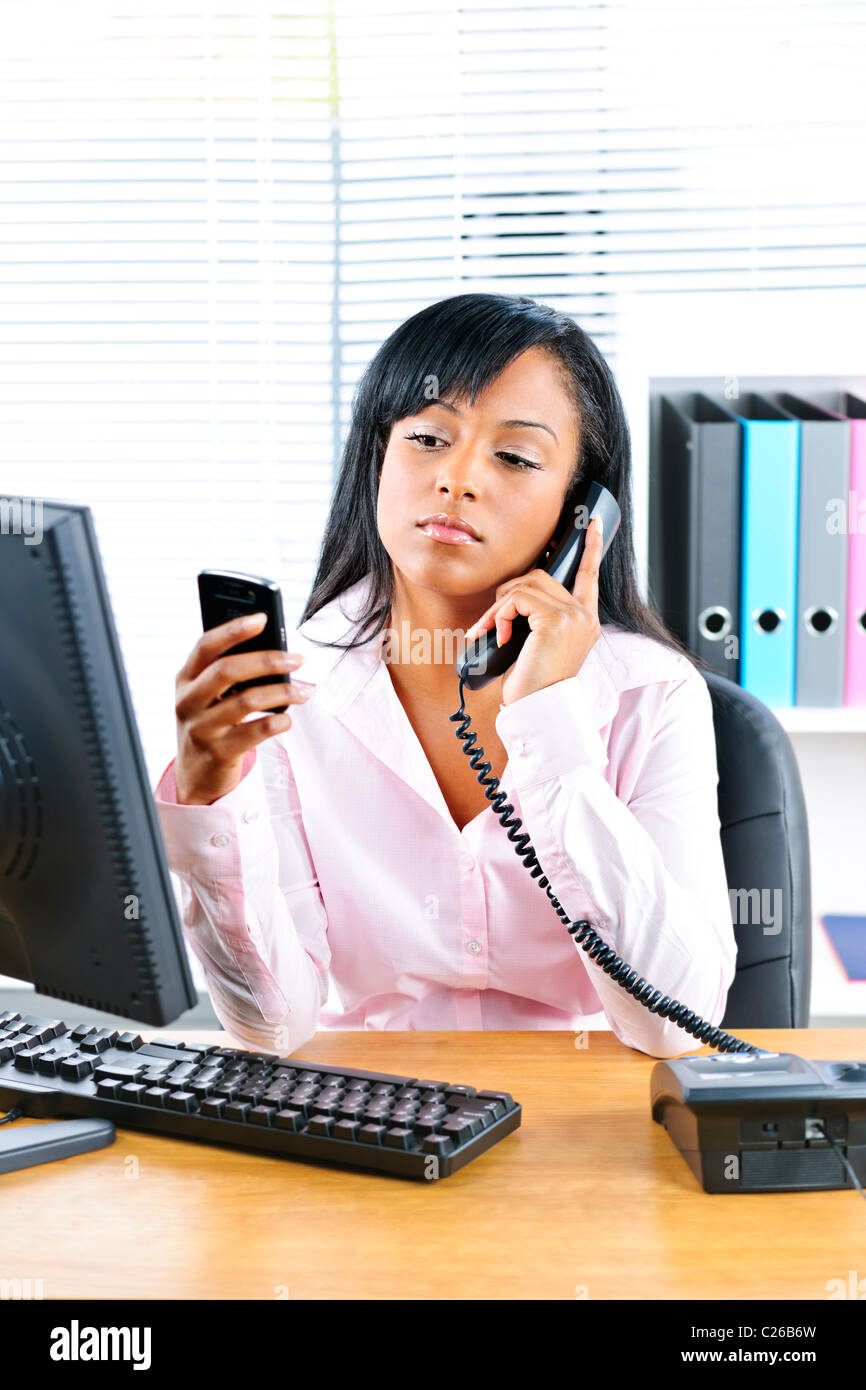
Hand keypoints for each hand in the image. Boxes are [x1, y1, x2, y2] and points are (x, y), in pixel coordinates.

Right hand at [173, 612, 310, 804]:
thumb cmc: (210, 723)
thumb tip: (273, 650)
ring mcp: (200, 728)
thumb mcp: (207, 695)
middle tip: (298, 660)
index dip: (233, 630)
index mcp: (185, 679)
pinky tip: (288, 720)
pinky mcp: (217, 752)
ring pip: (246, 701)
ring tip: (303, 691)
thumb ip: (228, 673)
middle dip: (268, 661)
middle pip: (227, 670)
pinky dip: (277, 723)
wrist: (195, 775)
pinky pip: (254, 733)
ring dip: (281, 692)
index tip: (263, 618)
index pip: (206, 646)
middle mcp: (188, 701)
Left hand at [464, 516, 603, 706]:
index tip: (594, 526)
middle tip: (491, 623)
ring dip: (497, 608)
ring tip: (490, 633)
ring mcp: (573, 616)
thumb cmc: (533, 684)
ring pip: (524, 587)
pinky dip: (498, 615)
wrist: (538, 710)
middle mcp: (585, 616)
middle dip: (508, 596)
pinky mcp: (556, 620)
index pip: (590, 576)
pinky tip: (496, 638)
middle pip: (539, 577)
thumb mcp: (539, 646)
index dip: (592, 549)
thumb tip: (515, 597)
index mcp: (585, 621)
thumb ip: (539, 618)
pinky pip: (516, 600)